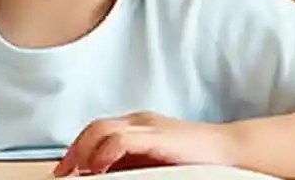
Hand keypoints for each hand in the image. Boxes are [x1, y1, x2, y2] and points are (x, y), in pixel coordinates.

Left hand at [54, 112, 235, 175]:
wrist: (230, 151)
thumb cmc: (196, 159)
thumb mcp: (155, 160)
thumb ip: (131, 164)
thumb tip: (102, 175)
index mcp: (137, 125)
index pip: (98, 130)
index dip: (78, 148)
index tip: (67, 169)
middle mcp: (138, 121)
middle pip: (94, 127)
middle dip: (74, 150)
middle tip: (64, 173)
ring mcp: (147, 125)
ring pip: (101, 129)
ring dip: (84, 151)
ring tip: (77, 172)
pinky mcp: (157, 136)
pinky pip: (120, 140)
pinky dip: (104, 154)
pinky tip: (99, 169)